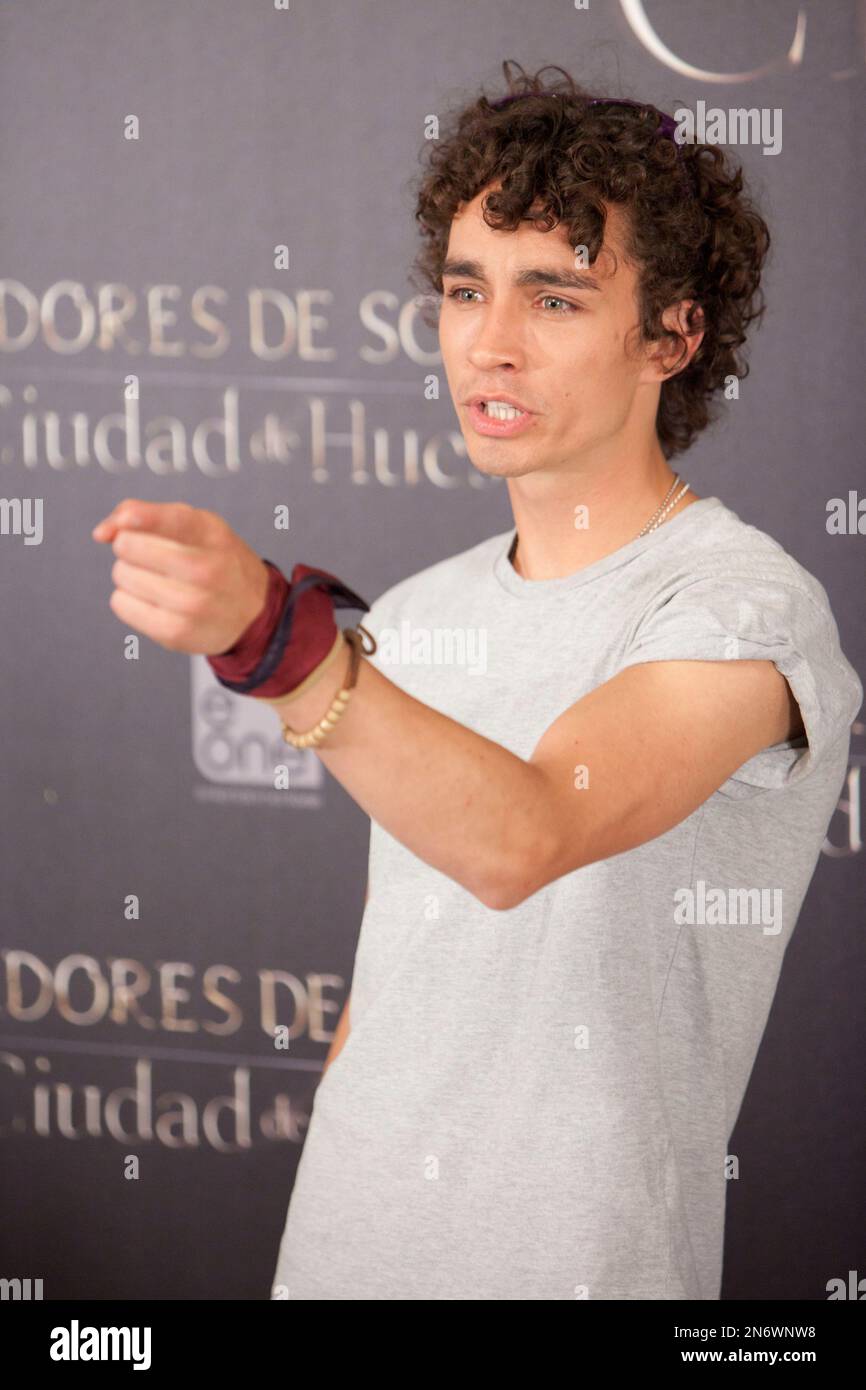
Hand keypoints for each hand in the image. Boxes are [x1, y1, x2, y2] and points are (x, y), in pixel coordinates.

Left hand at [92, 499, 270, 654]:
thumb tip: (102, 532)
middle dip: (128, 546)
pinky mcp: (175, 634)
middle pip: (130, 547)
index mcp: (212, 535)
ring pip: (122, 575)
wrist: (253, 612)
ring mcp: (192, 605)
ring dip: (129, 574)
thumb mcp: (196, 525)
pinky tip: (152, 600)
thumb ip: (145, 514)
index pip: (172, 520)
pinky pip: (121, 604)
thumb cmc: (215, 560)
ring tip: (157, 579)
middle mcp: (206, 570)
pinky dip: (128, 599)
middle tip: (150, 555)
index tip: (126, 520)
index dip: (142, 517)